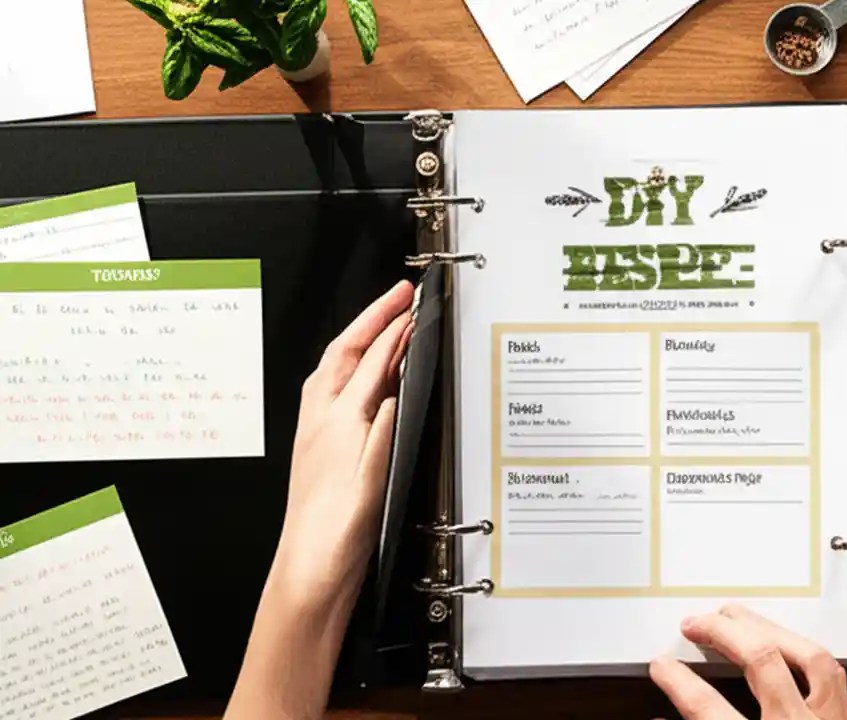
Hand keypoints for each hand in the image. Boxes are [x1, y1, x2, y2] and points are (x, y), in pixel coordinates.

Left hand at [225, 281, 414, 719]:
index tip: (413, 304)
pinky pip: (336, 390)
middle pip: (347, 351)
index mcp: (337, 419)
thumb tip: (396, 383)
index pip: (372, 359)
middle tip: (398, 294)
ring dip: (359, 338)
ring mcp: (317, 430)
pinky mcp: (320, 447)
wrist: (310, 568)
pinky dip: (353, 368)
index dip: (393, 328)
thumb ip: (386, 424)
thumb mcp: (373, 474)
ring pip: (337, 368)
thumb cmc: (337, 531)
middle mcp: (322, 418)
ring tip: (381, 321)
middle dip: (373, 317)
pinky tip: (364, 377)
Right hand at [650, 605, 846, 719]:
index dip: (681, 682)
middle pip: (764, 663)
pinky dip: (808, 652)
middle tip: (698, 622)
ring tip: (741, 618)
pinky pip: (834, 675)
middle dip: (726, 634)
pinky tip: (790, 644)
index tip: (663, 665)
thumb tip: (659, 718)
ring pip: (810, 660)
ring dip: (771, 630)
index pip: (710, 709)